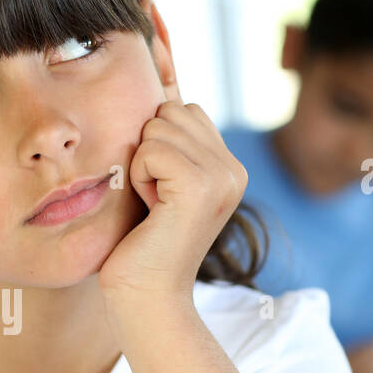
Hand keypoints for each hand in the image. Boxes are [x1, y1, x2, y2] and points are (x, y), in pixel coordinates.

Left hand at [98, 100, 246, 314]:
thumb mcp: (160, 183)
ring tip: (154, 205)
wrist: (146, 297)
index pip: (184, 109)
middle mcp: (234, 169)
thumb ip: (168, 142)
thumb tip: (159, 75)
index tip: (160, 190)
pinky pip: (150, 150)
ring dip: (142, 165)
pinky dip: (139, 177)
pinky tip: (152, 210)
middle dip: (148, 151)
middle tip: (155, 200)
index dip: (156, 144)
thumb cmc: (141, 244)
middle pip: (171, 111)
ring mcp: (222, 176)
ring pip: (158, 127)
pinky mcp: (200, 186)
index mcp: (229, 167)